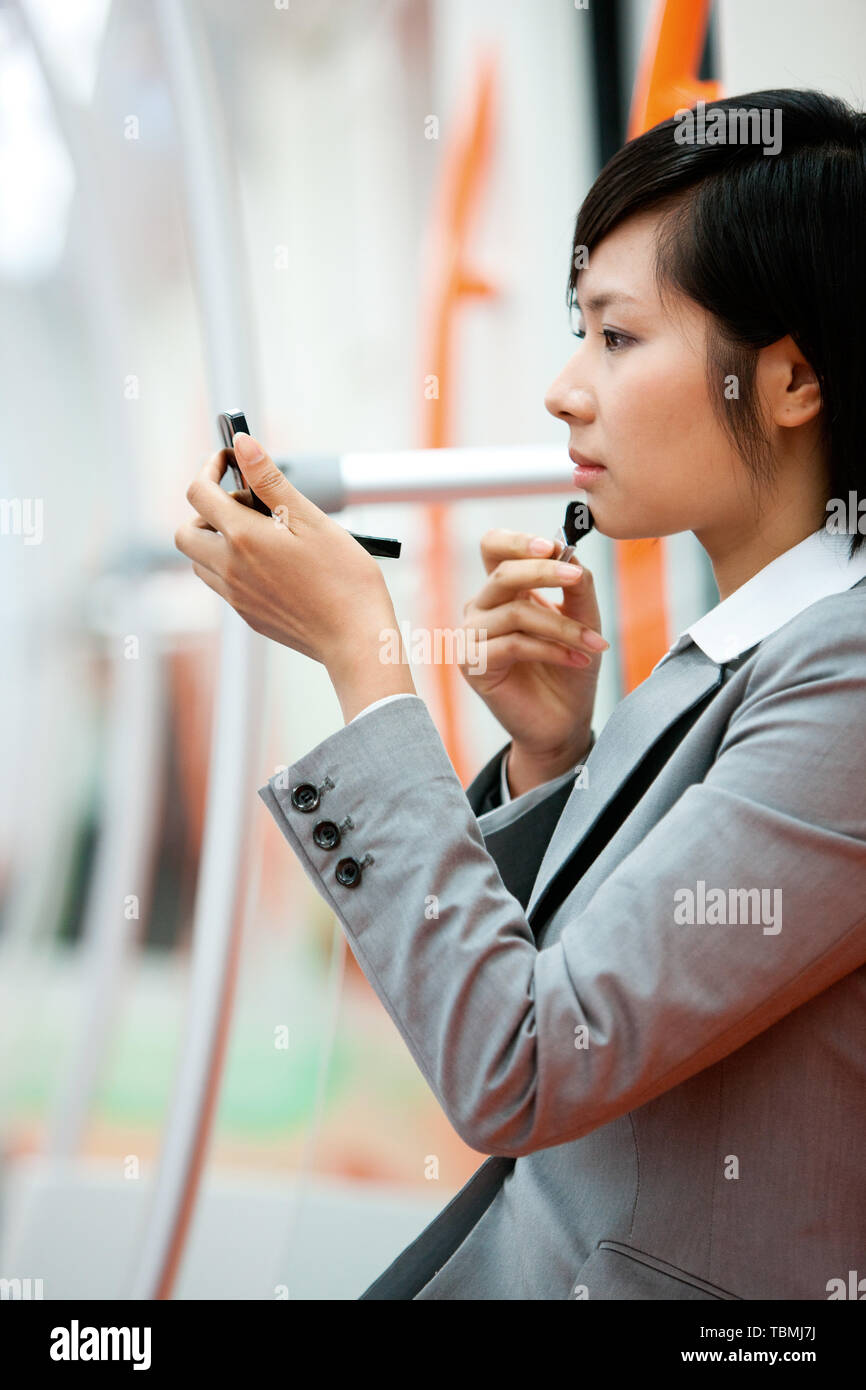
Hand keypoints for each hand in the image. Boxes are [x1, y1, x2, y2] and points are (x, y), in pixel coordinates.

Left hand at [174, 432, 395, 670]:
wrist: (355, 638)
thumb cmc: (344, 578)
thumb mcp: (310, 518)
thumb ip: (270, 480)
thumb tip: (243, 444)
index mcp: (243, 538)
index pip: (199, 492)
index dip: (210, 469)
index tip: (229, 461)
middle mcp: (229, 568)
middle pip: (185, 531)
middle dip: (206, 511)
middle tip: (246, 506)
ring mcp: (236, 596)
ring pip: (200, 560)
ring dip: (217, 540)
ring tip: (263, 535)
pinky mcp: (247, 615)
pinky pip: (222, 584)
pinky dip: (232, 565)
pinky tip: (272, 563)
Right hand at [458, 528, 607, 773]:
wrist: (563, 720)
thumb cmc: (569, 668)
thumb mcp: (583, 620)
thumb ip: (577, 587)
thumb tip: (571, 555)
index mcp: (503, 590)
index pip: (494, 547)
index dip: (518, 541)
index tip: (554, 546)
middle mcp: (482, 608)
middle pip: (504, 573)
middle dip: (545, 572)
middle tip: (578, 580)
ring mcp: (472, 636)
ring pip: (516, 612)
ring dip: (563, 626)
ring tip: (595, 644)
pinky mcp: (473, 664)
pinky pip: (514, 644)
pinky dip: (552, 650)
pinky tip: (578, 660)